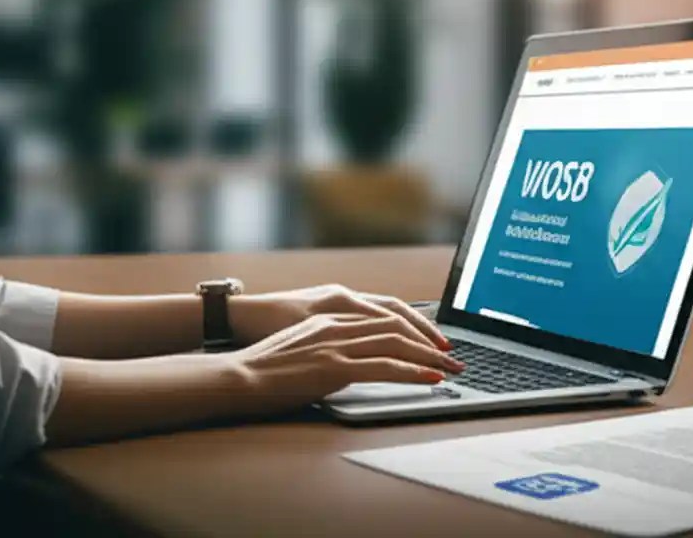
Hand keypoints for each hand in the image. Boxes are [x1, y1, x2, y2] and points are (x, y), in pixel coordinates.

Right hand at [225, 312, 465, 413]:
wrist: (238, 375)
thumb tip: (350, 359)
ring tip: (451, 369)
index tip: (435, 340)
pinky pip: (385, 366)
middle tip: (454, 357)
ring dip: (429, 357)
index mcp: (331, 314)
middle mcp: (337, 322)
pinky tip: (430, 379)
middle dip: (430, 341)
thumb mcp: (302, 345)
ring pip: (396, 343)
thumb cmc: (264, 366)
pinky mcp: (335, 366)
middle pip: (397, 325)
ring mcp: (336, 343)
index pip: (386, 314)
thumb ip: (329, 344)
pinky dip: (413, 372)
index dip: (416, 325)